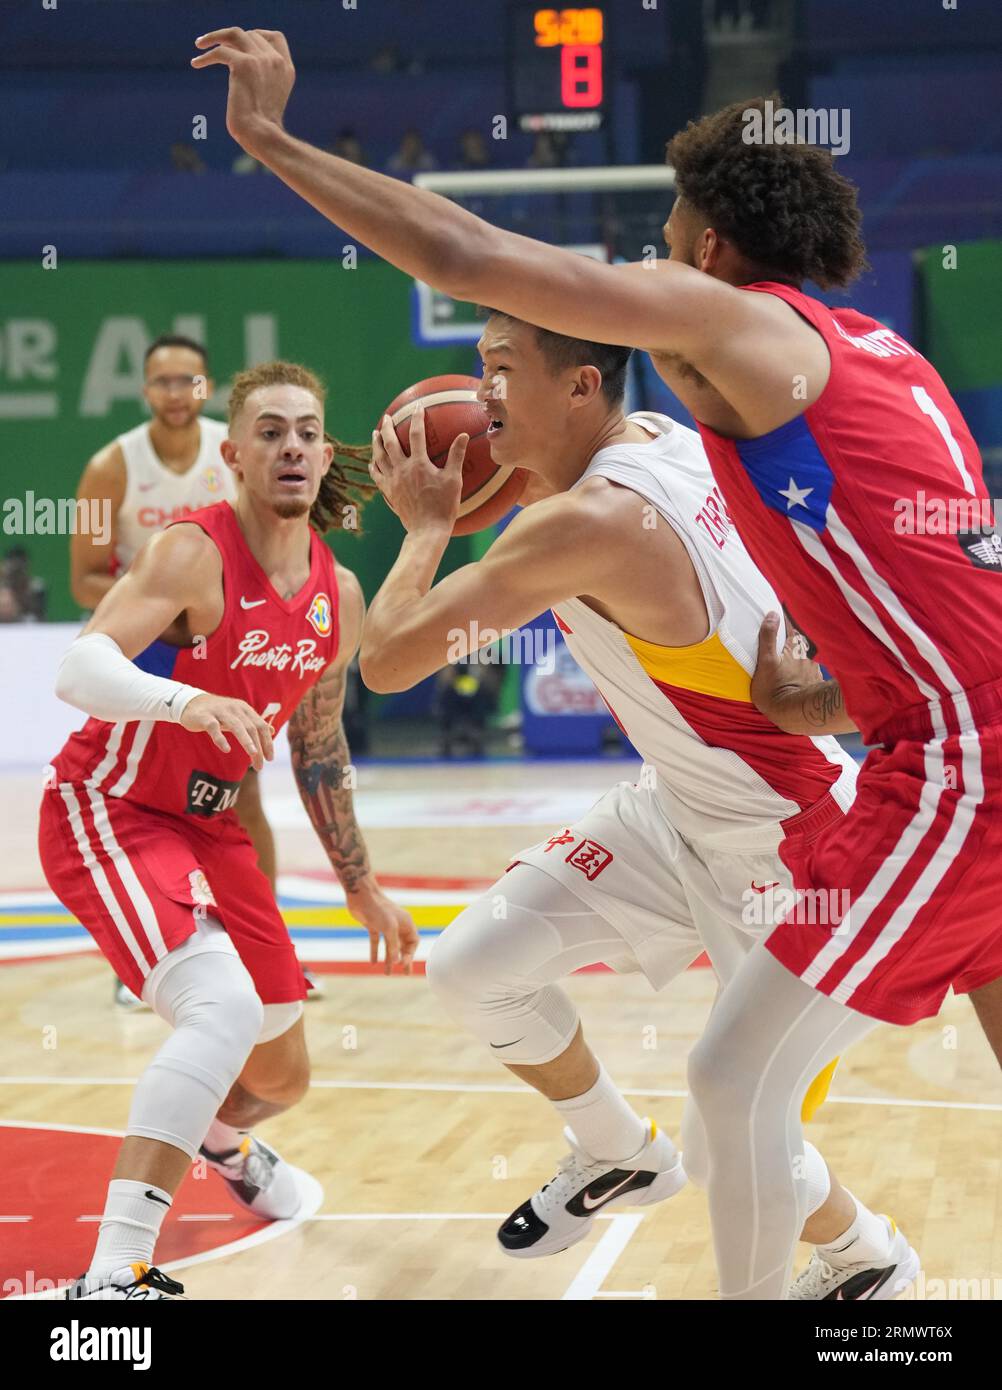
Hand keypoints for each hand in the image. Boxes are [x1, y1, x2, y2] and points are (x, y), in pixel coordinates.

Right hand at [181, 694, 274, 769]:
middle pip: (251, 728)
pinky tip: (226, 749)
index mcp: (244, 709)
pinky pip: (214, 728)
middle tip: (260, 766)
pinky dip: (221, 739)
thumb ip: (253, 723)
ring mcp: (220, 712)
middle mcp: (235, 708)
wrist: (190, 702)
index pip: (261, 726)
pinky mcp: (205, 717)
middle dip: (258, 748)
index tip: (270, 758)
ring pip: (237, 726)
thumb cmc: (217, 713)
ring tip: (253, 754)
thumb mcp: (237, 716)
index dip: (267, 742)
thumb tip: (272, 730)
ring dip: (247, 741)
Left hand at [192, 28, 294, 156]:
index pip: (275, 37)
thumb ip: (264, 81)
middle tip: (216, 50)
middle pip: (250, 34)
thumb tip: (244, 77)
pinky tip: (196, 64)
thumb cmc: (263, 129)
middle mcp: (275, 61)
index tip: (242, 44)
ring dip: (215, 36)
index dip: (257, 35)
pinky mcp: (243, 64)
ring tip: (199, 44)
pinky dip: (205, 57)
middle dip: (231, 40)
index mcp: (286, 69)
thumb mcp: (269, 100)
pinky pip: (219, 51)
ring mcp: (260, 60)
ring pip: (234, 33)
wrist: (262, 136)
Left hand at [344, 881, 419, 974]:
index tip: (403, 964)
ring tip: (387, 973)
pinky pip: (377, 942)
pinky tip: (373, 963)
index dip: (410, 954)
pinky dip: (375, 952)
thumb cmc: (379, 909)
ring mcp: (385, 925)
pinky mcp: (373, 926)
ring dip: (389, 959)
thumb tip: (396, 962)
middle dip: (403, 960)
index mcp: (406, 923)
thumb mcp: (389, 928)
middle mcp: (397, 925)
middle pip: (403, 946)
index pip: (413, 942)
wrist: (362, 895)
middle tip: (406, 974)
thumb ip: (393, 945)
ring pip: (389, 946)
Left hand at [370, 406, 466, 534]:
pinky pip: (377, 476)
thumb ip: (456, 456)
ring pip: (379, 457)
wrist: (426, 530)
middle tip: (388, 416)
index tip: (418, 407)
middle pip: (390, 442)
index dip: (417, 418)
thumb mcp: (453, 480)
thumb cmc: (443, 506)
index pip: (416, 434)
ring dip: (376, 443)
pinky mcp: (389, 492)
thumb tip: (464, 435)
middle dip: (388, 427)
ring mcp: (392, 481)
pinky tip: (372, 462)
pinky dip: (373, 466)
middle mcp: (402, 469)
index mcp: (419, 464)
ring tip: (375, 433)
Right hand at [750, 612, 822, 718]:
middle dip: (791, 637)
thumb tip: (772, 614)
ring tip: (789, 658)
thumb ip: (768, 638)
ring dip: (798, 653)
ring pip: (805, 654)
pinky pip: (810, 669)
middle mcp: (806, 654)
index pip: (790, 626)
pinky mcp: (816, 680)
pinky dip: (804, 668)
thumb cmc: (775, 690)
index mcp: (793, 646)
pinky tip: (798, 675)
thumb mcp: (765, 662)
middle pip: (798, 640)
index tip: (779, 612)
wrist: (796, 714)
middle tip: (783, 637)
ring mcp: (813, 667)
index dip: (784, 619)